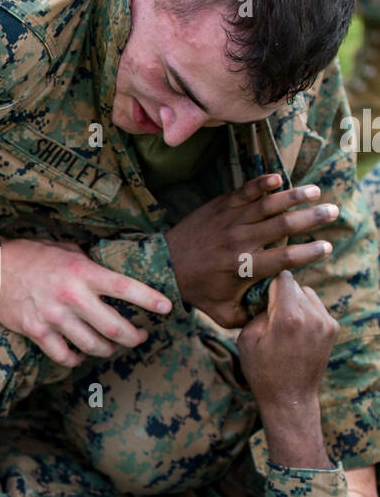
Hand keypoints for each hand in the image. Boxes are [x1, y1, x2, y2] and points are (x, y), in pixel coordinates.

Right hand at [0, 237, 171, 366]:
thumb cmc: (32, 255)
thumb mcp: (65, 250)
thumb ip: (89, 263)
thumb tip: (112, 272)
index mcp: (82, 272)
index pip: (125, 287)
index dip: (149, 299)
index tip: (167, 307)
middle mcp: (71, 296)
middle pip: (115, 329)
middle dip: (135, 337)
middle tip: (140, 337)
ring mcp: (54, 317)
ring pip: (93, 346)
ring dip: (108, 350)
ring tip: (112, 347)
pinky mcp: (37, 332)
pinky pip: (65, 356)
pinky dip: (76, 359)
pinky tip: (79, 354)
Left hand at [166, 172, 336, 327]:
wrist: (165, 265)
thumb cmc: (197, 290)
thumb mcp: (222, 312)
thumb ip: (248, 317)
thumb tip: (272, 317)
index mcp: (245, 267)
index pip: (285, 258)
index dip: (309, 252)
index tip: (326, 247)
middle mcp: (241, 241)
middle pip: (283, 226)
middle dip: (311, 218)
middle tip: (332, 212)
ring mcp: (230, 221)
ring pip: (267, 205)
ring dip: (293, 196)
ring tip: (316, 191)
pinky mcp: (220, 207)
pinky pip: (243, 192)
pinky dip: (261, 184)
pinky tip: (278, 178)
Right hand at [237, 269, 338, 412]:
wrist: (290, 397)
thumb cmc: (263, 371)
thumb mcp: (247, 339)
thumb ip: (257, 310)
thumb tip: (268, 296)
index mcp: (288, 317)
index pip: (282, 278)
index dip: (269, 285)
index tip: (262, 297)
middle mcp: (312, 316)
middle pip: (294, 285)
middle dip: (281, 294)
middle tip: (271, 313)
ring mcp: (326, 322)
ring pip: (307, 294)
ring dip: (295, 302)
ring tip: (284, 322)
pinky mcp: (333, 328)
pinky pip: (317, 307)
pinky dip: (306, 312)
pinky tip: (297, 330)